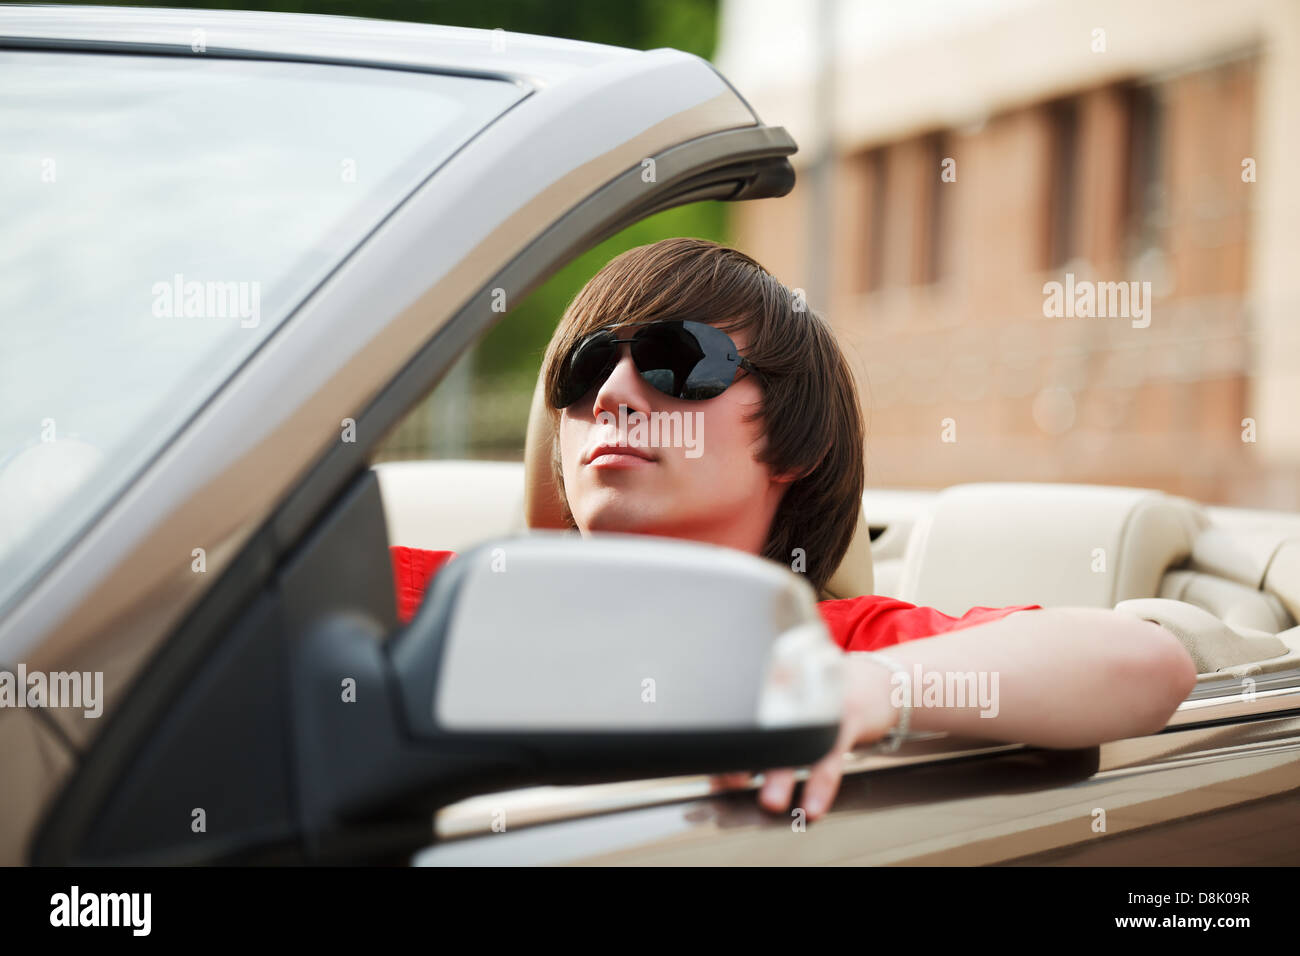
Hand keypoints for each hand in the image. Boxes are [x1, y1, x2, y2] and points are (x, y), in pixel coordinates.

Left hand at [711, 653, 897, 820]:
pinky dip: (821, 783)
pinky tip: (813, 805)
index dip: (725, 741)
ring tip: (771, 802)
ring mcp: (822, 700)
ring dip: (781, 775)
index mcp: (773, 680)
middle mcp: (795, 685)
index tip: (713, 769)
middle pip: (762, 721)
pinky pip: (832, 753)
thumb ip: (762, 731)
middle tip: (730, 781)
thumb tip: (724, 777)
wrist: (881, 680)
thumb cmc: (826, 700)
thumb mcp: (793, 702)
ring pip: (796, 739)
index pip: (741, 711)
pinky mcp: (848, 716)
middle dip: (745, 755)